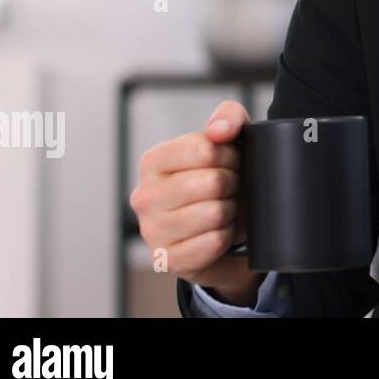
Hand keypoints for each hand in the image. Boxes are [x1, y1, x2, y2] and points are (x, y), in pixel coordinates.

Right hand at [130, 100, 264, 305]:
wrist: (219, 230)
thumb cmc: (220, 178)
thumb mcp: (228, 140)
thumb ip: (228, 118)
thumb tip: (220, 129)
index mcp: (153, 161)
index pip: (206, 149)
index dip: (231, 155)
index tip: (231, 161)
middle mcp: (144, 196)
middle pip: (213, 182)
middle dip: (234, 184)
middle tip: (231, 188)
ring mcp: (152, 230)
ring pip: (215, 213)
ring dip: (232, 211)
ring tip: (226, 208)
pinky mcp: (166, 260)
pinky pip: (214, 242)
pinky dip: (227, 236)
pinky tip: (219, 232)